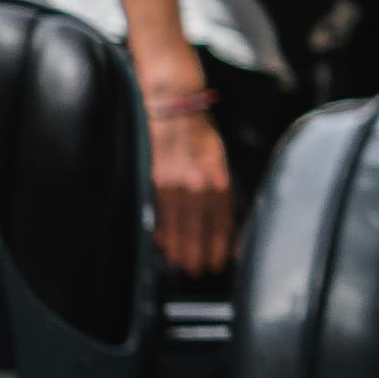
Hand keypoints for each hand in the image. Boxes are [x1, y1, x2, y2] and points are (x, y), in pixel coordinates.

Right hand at [147, 95, 232, 278]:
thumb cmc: (199, 133)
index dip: (221, 245)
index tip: (220, 262)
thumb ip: (218, 188)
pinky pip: (160, 213)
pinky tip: (163, 244)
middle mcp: (200, 185)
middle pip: (200, 229)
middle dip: (200, 253)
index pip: (223, 222)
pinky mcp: (155, 181)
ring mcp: (176, 184)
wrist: (176, 106)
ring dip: (180, 248)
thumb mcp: (219, 160)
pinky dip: (162, 230)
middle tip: (199, 271)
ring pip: (179, 226)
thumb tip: (215, 218)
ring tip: (182, 264)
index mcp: (220, 180)